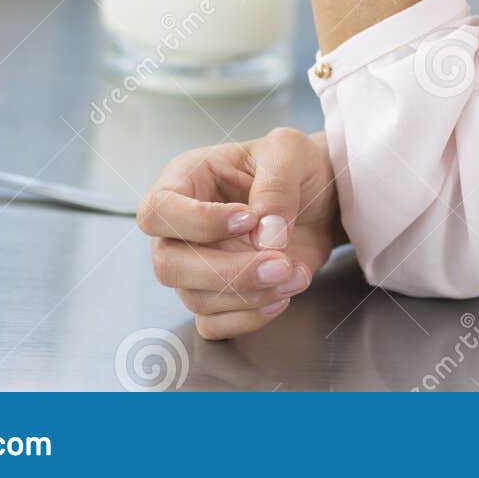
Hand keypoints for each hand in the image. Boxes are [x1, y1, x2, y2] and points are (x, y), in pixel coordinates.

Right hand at [138, 128, 343, 340]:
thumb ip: (276, 186)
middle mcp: (180, 227)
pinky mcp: (217, 298)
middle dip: (226, 271)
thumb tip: (265, 237)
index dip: (197, 222)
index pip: (159, 210)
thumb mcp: (290, 152)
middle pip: (169, 264)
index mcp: (185, 180)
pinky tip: (283, 294)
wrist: (320, 200)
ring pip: (195, 298)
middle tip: (280, 263)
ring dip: (249, 294)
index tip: (249, 219)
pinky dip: (249, 318)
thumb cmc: (293, 167)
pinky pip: (214, 325)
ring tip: (295, 273)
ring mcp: (194, 266)